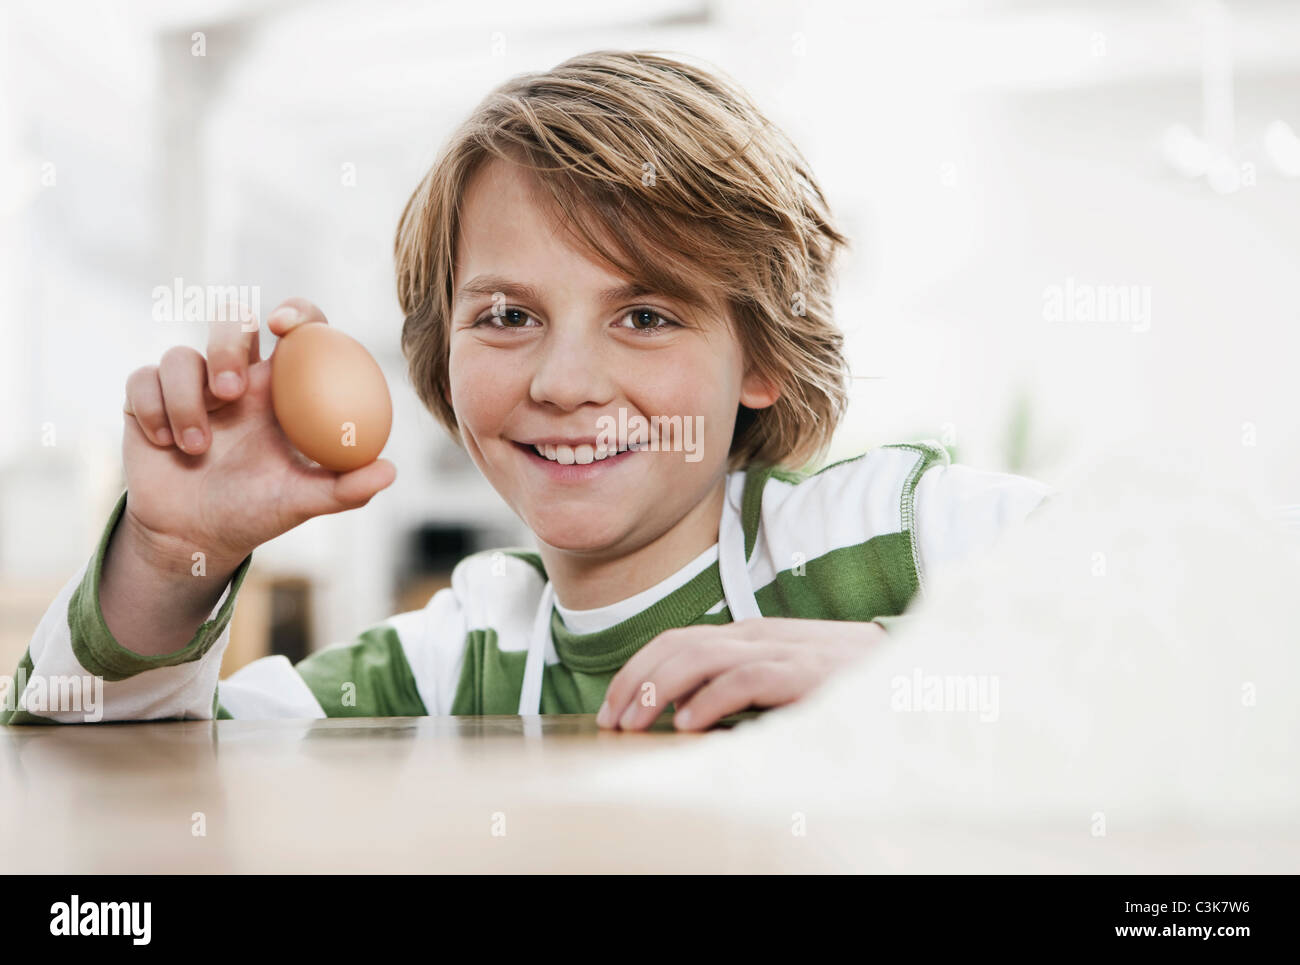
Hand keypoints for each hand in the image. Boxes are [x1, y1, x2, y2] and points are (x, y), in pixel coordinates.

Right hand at [120, 296, 396, 572]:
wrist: (194, 537)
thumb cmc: (256, 512)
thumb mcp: (303, 502)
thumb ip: (346, 488)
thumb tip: (389, 470)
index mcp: (281, 390)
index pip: (298, 330)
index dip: (297, 312)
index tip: (285, 325)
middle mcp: (238, 379)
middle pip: (233, 322)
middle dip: (228, 346)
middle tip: (230, 391)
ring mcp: (191, 386)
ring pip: (182, 355)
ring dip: (185, 400)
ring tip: (194, 447)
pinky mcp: (149, 399)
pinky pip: (142, 379)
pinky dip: (151, 410)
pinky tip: (164, 444)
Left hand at [596, 617, 887, 731]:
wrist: (917, 673)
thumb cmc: (845, 683)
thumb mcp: (785, 677)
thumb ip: (741, 682)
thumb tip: (686, 708)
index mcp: (752, 634)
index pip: (678, 639)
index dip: (638, 667)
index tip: (612, 704)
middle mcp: (761, 635)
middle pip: (678, 644)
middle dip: (636, 679)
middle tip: (611, 718)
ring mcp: (783, 651)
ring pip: (702, 657)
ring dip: (660, 690)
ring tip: (636, 722)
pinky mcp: (805, 674)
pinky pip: (745, 679)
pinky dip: (710, 699)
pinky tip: (688, 724)